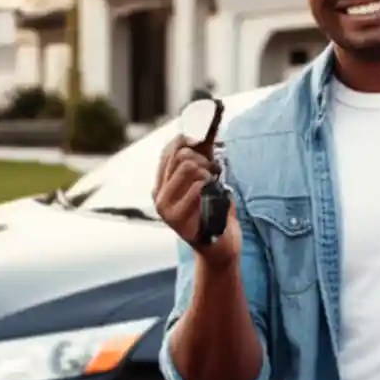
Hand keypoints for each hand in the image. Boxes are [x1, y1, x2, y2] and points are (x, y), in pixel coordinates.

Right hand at [153, 133, 241, 268]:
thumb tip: (208, 133)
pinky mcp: (176, 220)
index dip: (189, 142)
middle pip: (180, 156)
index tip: (205, 147)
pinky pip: (195, 188)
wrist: (221, 246)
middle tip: (213, 171)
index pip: (169, 150)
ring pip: (187, 167)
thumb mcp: (208, 182)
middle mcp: (159, 194)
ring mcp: (165, 208)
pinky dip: (209, 188)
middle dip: (203, 158)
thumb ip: (204, 160)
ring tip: (213, 185)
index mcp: (163, 183)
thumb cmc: (215, 212)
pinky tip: (212, 197)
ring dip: (207, 172)